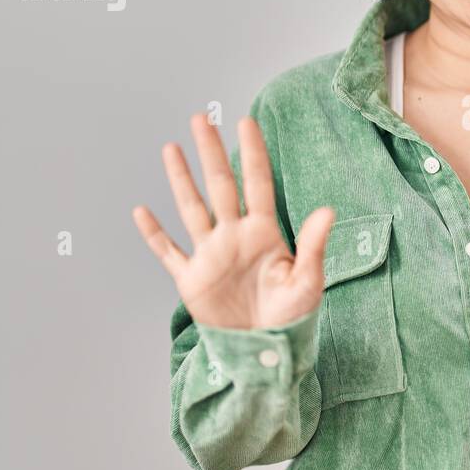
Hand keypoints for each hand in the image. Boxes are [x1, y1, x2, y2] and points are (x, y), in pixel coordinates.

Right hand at [132, 112, 334, 330]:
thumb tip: (327, 209)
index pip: (257, 183)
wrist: (266, 351)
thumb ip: (314, 244)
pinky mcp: (192, 280)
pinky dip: (154, 234)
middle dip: (210, 152)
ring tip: (171, 148)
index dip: (251, 153)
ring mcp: (211, 255)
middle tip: (200, 118)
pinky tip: (142, 211)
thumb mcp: (308, 281)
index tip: (245, 121)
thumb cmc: (292, 317)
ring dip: (180, 179)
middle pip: (220, 186)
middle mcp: (234, 236)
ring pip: (192, 208)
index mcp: (264, 233)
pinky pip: (169, 252)